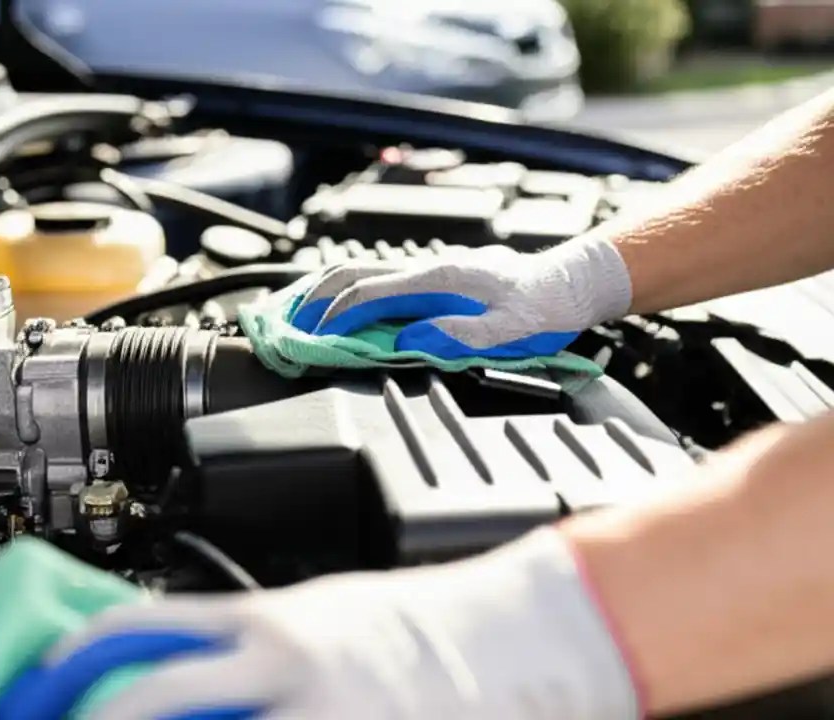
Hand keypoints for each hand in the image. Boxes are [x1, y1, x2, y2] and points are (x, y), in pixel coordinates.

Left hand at [37, 530, 639, 719]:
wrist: (520, 641)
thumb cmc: (417, 624)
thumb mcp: (307, 613)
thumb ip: (231, 641)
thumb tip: (148, 662)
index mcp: (262, 619)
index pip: (131, 630)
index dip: (63, 665)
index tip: (25, 693)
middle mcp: (280, 667)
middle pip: (144, 701)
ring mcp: (319, 717)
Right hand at [290, 237, 631, 359]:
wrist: (570, 284)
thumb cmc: (544, 306)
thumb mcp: (510, 329)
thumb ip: (461, 335)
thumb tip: (412, 341)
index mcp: (438, 280)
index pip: (367, 294)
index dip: (334, 318)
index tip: (310, 340)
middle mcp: (426, 269)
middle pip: (351, 273)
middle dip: (313, 298)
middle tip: (287, 325)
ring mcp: (427, 272)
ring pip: (360, 272)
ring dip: (325, 292)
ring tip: (297, 315)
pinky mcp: (433, 281)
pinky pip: (379, 282)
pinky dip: (348, 293)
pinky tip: (338, 310)